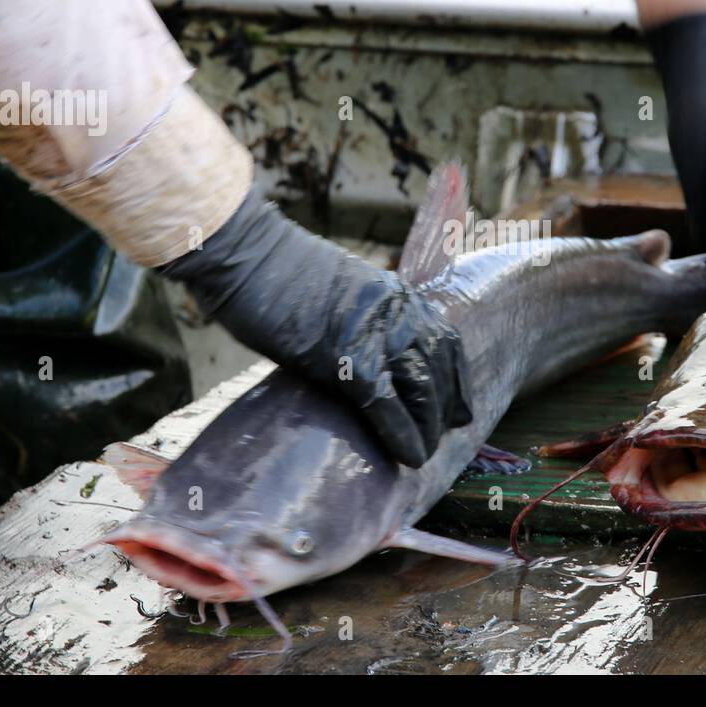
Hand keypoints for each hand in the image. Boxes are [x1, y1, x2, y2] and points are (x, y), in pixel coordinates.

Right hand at [160, 186, 471, 467]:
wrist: (247, 250)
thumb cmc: (274, 270)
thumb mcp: (336, 291)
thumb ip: (360, 320)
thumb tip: (360, 356)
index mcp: (395, 294)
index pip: (445, 342)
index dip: (456, 382)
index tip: (458, 410)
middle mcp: (397, 312)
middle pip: (439, 370)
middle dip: (445, 410)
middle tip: (441, 439)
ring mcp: (375, 333)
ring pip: (423, 390)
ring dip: (427, 428)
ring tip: (423, 455)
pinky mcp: (348, 356)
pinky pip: (388, 404)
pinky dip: (402, 434)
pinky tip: (408, 456)